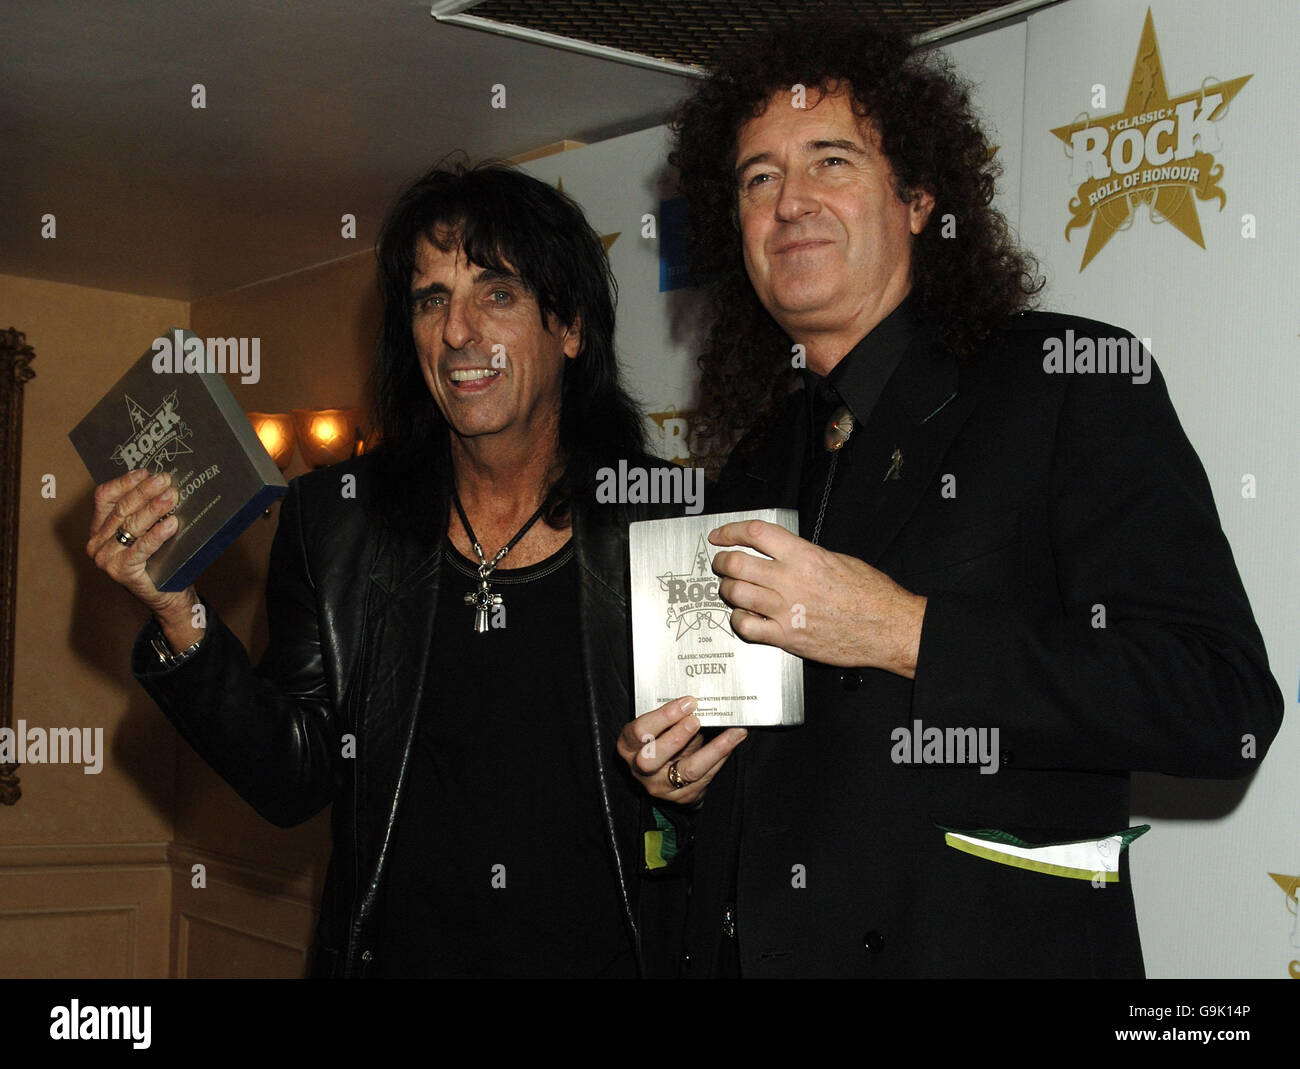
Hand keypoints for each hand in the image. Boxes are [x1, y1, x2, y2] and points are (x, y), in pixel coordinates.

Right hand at [86, 469, 199, 646]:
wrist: (168, 595)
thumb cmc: (161, 558)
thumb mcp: (150, 529)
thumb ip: (148, 510)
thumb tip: (165, 482)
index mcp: (99, 528)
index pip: (105, 497)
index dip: (125, 482)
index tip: (146, 472)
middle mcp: (97, 543)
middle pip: (121, 509)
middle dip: (145, 492)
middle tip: (166, 480)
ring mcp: (106, 559)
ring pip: (130, 526)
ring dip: (152, 509)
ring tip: (172, 497)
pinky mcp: (121, 572)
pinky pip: (140, 548)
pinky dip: (157, 535)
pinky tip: (171, 524)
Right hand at [616, 696, 746, 807]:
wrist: (667, 773)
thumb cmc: (660, 739)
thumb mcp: (658, 727)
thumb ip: (672, 717)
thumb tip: (698, 702)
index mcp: (628, 746)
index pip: (640, 731)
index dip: (664, 716)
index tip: (687, 702)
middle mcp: (640, 769)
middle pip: (652, 757)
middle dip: (677, 737)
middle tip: (696, 720)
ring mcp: (660, 786)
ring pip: (688, 770)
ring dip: (713, 749)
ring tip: (733, 732)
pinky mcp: (683, 796)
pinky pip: (706, 776)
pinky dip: (722, 756)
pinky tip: (734, 741)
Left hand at [709, 519, 926, 676]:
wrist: (888, 628)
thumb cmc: (872, 595)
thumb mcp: (838, 560)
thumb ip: (804, 555)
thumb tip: (782, 552)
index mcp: (804, 556)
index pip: (755, 533)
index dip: (730, 531)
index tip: (721, 535)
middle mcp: (791, 580)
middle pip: (737, 563)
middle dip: (722, 561)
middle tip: (721, 562)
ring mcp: (786, 610)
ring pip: (735, 593)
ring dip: (727, 589)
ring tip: (732, 589)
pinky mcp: (786, 637)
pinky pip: (746, 626)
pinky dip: (739, 619)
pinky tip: (745, 616)